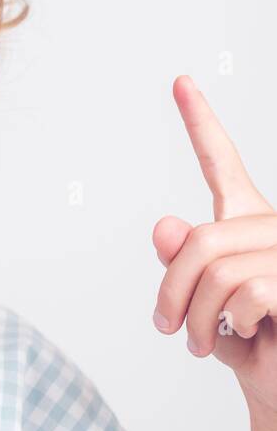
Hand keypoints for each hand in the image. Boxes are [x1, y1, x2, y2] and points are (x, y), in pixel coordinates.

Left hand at [152, 76, 276, 421]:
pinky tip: (249, 337)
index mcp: (248, 223)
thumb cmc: (252, 348)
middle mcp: (274, 227)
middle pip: (197, 242)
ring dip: (198, 318)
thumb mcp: (202, 306)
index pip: (223, 164)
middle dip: (172, 291)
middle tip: (167, 328)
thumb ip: (181, 266)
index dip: (201, 123)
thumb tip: (164, 226)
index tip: (180, 82)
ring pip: (215, 272)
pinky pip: (245, 296)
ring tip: (205, 342)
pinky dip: (233, 327)